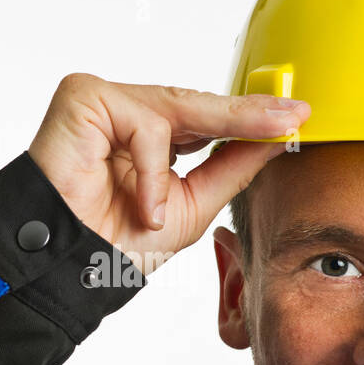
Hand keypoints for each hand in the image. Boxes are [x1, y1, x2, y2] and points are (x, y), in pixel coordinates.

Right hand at [27, 73, 309, 275]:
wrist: (68, 268)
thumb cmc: (115, 242)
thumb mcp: (193, 203)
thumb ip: (233, 167)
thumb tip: (279, 136)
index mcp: (150, 133)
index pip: (206, 116)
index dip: (249, 117)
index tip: (295, 117)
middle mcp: (126, 110)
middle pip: (195, 104)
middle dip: (246, 114)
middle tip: (291, 116)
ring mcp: (104, 99)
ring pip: (174, 107)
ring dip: (180, 165)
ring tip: (161, 214)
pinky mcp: (84, 96)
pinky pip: (143, 123)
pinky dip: (149, 169)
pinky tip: (142, 208)